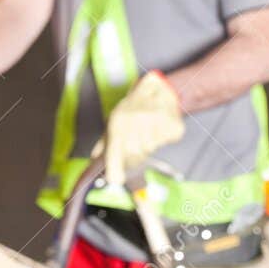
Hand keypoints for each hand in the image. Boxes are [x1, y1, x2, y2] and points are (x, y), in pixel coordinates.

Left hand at [101, 70, 183, 184]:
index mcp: (118, 122)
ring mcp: (155, 121)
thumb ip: (105, 143)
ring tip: (149, 129)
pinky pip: (167, 141)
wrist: (159, 87)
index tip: (116, 180)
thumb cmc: (134, 106)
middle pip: (135, 155)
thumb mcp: (115, 121)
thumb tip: (95, 159)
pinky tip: (160, 125)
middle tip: (137, 145)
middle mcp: (136, 121)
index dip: (115, 168)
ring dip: (150, 144)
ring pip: (151, 148)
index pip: (115, 151)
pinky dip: (165, 137)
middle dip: (135, 157)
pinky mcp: (172, 123)